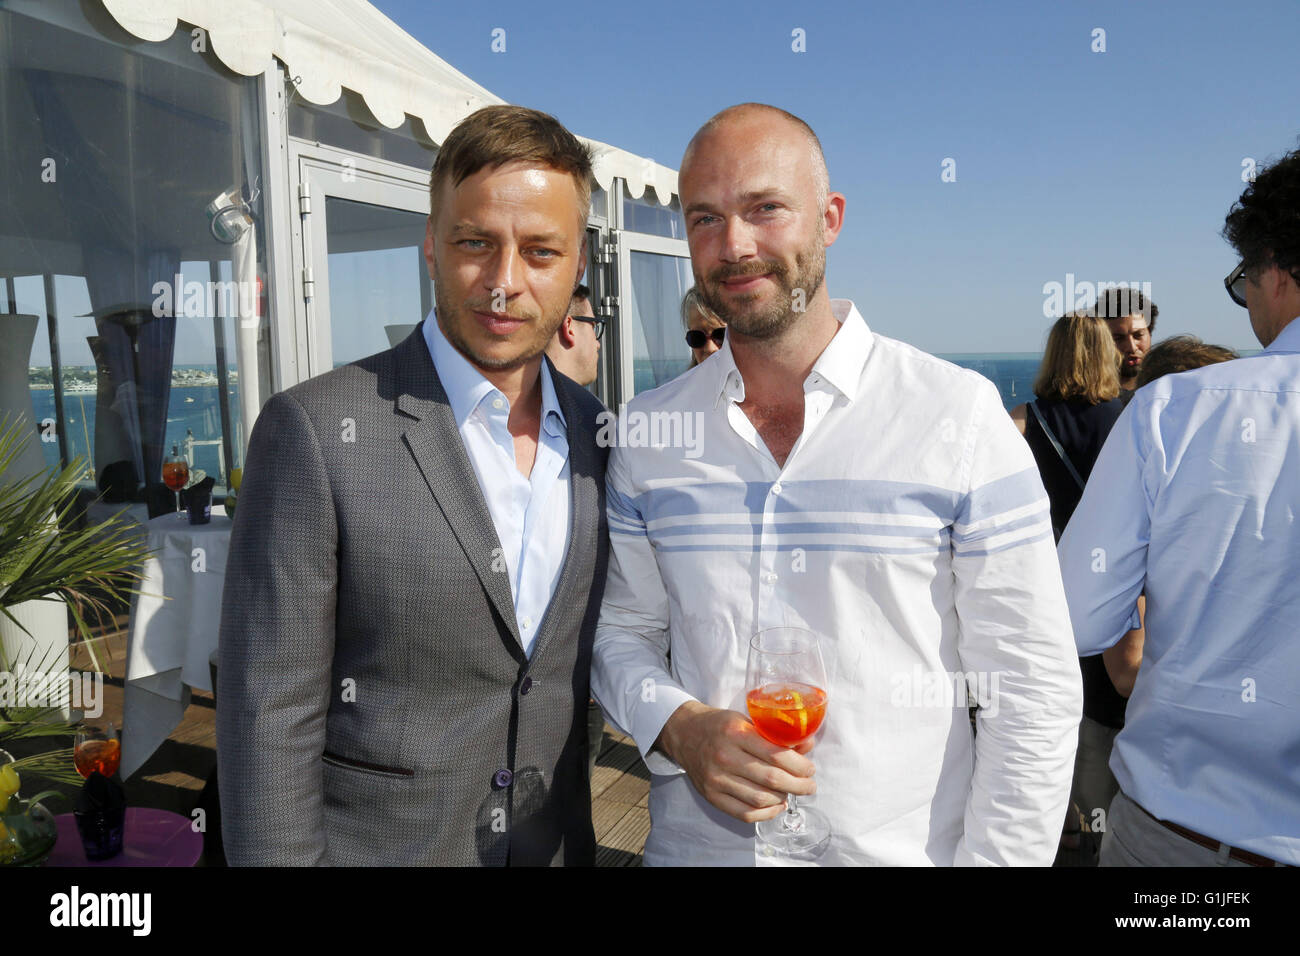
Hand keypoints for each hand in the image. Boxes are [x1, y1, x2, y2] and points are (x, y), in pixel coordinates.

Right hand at [654, 700, 815, 822]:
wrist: (685, 734)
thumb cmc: (721, 726)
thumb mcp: (747, 720)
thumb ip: (775, 734)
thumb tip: (808, 744)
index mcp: (736, 732)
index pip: (776, 755)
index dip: (800, 766)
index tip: (810, 770)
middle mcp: (725, 756)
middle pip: (771, 779)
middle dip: (798, 785)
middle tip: (809, 786)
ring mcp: (716, 779)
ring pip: (760, 799)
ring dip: (783, 799)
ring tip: (790, 793)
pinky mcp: (711, 796)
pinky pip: (744, 814)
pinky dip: (765, 813)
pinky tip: (775, 805)